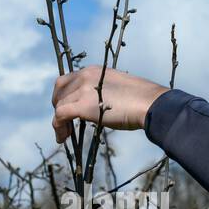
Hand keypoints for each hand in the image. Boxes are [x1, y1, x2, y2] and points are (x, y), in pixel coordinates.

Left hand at [51, 66, 169, 143]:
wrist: (150, 104)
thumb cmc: (141, 100)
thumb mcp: (116, 89)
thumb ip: (102, 92)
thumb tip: (96, 106)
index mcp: (94, 70)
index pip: (69, 79)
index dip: (65, 95)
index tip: (69, 108)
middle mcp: (85, 75)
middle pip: (59, 89)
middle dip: (58, 105)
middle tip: (65, 122)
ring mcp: (83, 89)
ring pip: (59, 105)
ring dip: (59, 121)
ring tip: (65, 135)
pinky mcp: (82, 105)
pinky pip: (60, 115)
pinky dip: (58, 128)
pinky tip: (63, 138)